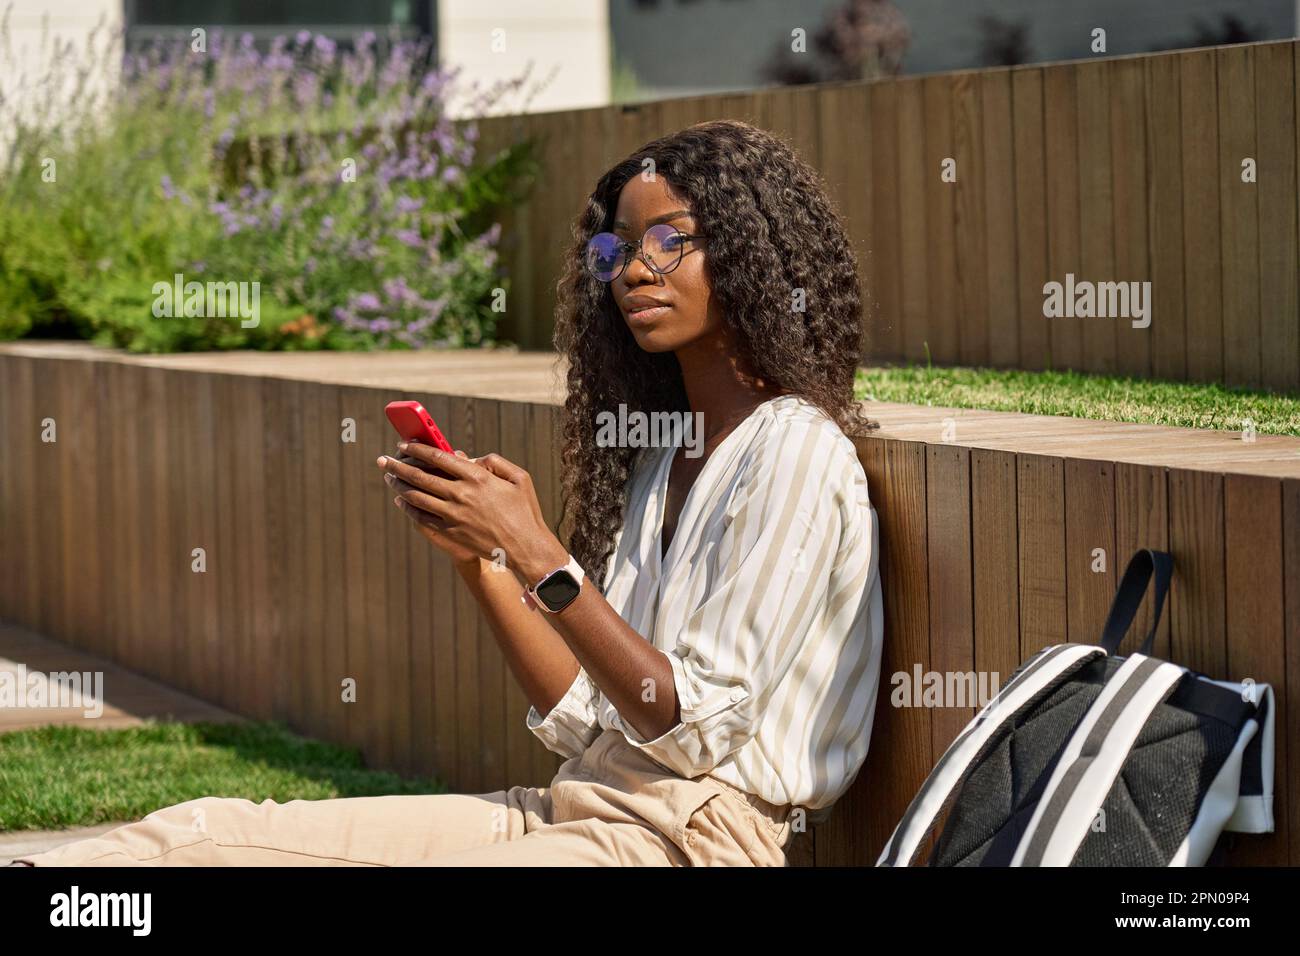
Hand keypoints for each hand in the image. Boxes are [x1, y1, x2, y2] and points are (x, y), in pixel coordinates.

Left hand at [377, 442, 567, 582]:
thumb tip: (470, 458)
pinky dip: (408, 508)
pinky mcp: (451, 532)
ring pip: (416, 497)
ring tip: (389, 478)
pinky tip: (401, 501)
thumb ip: (495, 462)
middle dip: (398, 466)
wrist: (525, 547)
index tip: (404, 444)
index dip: (418, 448)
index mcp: (477, 477)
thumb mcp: (519, 478)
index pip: (439, 457)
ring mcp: (453, 515)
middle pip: (420, 476)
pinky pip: (422, 518)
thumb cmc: (524, 511)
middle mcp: (461, 494)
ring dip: (399, 485)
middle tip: (384, 459)